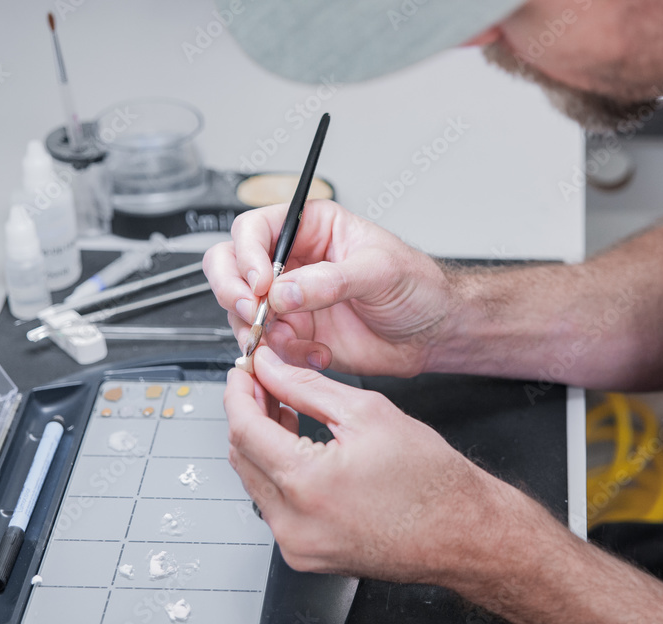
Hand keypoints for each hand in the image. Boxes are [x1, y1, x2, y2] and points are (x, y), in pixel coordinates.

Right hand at [203, 200, 451, 376]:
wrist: (432, 332)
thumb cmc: (416, 286)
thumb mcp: (380, 271)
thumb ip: (330, 280)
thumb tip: (285, 291)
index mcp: (310, 228)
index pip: (254, 230)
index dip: (247, 255)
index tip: (262, 283)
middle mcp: (292, 262)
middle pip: (230, 265)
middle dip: (234, 291)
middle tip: (254, 312)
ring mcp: (289, 301)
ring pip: (241, 312)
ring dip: (260, 331)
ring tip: (295, 339)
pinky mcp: (294, 336)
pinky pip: (266, 347)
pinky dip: (283, 357)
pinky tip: (318, 354)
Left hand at [224, 347, 497, 582]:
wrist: (461, 533)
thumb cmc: (432, 482)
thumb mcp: (367, 413)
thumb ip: (306, 386)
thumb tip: (271, 369)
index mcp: (306, 484)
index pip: (243, 428)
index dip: (239, 392)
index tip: (244, 371)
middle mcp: (293, 523)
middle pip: (242, 455)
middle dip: (248, 413)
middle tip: (265, 384)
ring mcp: (296, 545)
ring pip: (254, 481)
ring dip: (261, 442)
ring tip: (284, 410)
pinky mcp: (305, 555)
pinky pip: (273, 506)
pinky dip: (277, 472)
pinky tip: (297, 448)